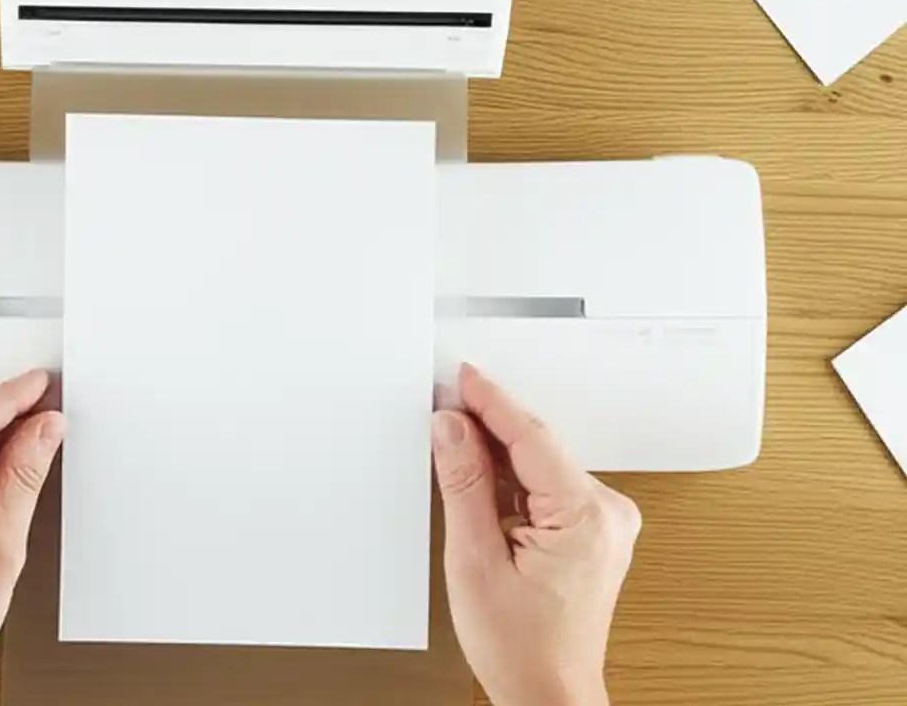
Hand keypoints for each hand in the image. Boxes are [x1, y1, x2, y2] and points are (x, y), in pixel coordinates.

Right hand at [432, 364, 641, 705]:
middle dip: (488, 426)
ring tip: (453, 447)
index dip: (491, 401)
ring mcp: (605, 522)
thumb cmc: (520, 648)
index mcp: (586, 516)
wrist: (547, 694)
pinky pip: (548, 487)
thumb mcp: (475, 561)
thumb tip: (452, 430)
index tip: (462, 376)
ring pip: (541, 466)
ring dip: (498, 455)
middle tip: (442, 407)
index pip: (531, 437)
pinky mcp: (594, 531)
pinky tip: (481, 480)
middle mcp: (607, 512)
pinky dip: (513, 480)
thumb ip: (465, 486)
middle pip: (537, 447)